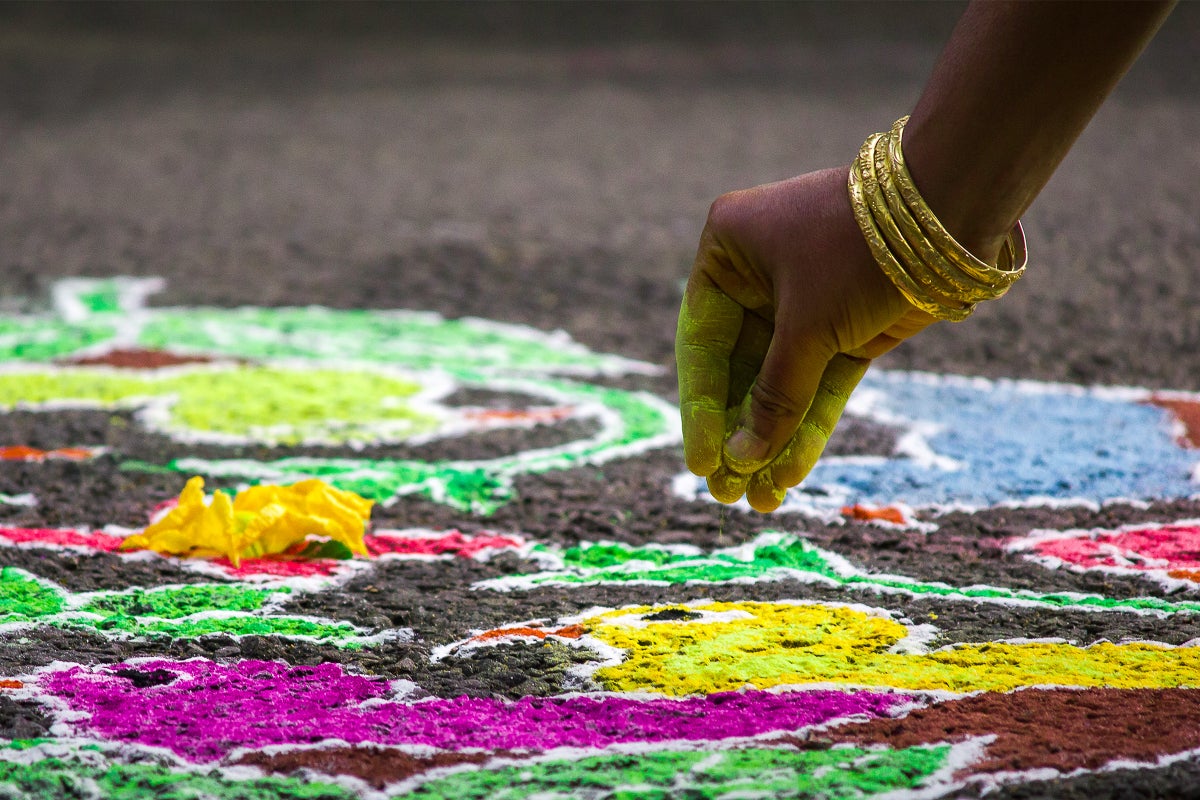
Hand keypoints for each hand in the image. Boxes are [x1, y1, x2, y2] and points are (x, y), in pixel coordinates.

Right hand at [676, 166, 936, 511]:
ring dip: (771, 441)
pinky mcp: (845, 327)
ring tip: (759, 500)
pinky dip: (807, 426)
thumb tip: (741, 461)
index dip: (701, 410)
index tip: (702, 464)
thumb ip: (773, 396)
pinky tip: (791, 473)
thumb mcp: (807, 325)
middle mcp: (757, 277)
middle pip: (738, 372)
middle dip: (738, 435)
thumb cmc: (861, 250)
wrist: (955, 213)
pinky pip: (818, 385)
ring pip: (779, 384)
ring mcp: (802, 304)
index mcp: (727, 252)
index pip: (702, 345)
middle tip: (727, 494)